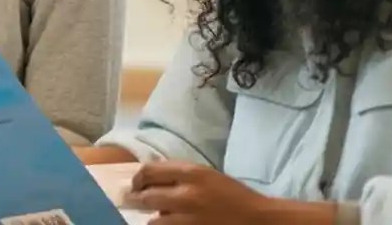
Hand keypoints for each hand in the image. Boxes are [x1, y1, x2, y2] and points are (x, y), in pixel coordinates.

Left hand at [128, 161, 333, 224]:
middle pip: (145, 196)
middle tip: (131, 201)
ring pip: (154, 221)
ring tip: (153, 219)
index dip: (137, 179)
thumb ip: (180, 174)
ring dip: (152, 219)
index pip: (148, 172)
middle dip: (136, 199)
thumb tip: (149, 175)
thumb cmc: (233, 196)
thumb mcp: (207, 176)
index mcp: (192, 174)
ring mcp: (188, 219)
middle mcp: (187, 195)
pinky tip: (167, 224)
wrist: (260, 220)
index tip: (135, 184)